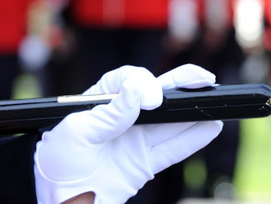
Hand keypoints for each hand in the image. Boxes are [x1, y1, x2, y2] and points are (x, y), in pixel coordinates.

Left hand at [33, 64, 222, 203]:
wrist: (56, 198)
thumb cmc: (57, 161)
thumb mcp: (76, 131)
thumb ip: (111, 113)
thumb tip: (138, 90)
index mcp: (100, 102)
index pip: (127, 81)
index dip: (142, 83)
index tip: (150, 97)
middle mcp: (122, 118)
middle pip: (157, 96)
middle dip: (181, 83)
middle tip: (203, 78)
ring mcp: (135, 141)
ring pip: (171, 121)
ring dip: (193, 110)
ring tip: (214, 99)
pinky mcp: (144, 164)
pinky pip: (173, 149)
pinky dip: (193, 138)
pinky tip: (211, 126)